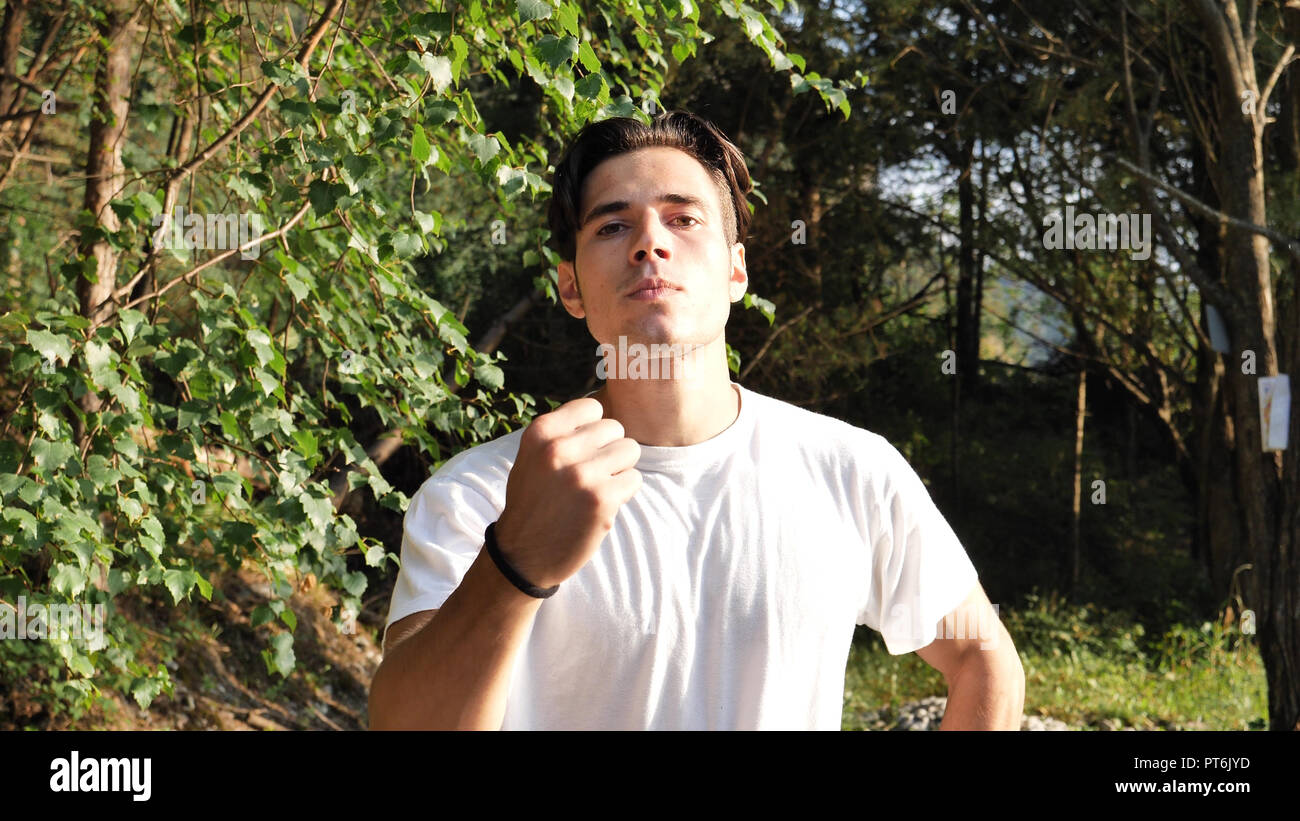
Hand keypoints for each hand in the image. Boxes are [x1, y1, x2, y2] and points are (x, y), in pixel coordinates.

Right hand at [493, 397, 641, 588]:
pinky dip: (623, 492)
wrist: (523, 555)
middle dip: (608, 450)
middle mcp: (559, 449)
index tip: (583, 451)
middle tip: (590, 474)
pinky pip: (634, 479)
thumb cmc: (533, 501)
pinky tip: (601, 505)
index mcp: (541, 433)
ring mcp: (582, 474)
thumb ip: (562, 432)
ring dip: (619, 470)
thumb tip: (602, 410)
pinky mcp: (602, 499)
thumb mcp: (533, 456)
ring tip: (597, 487)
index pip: (593, 407)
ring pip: (630, 450)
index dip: (594, 430)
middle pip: (615, 428)